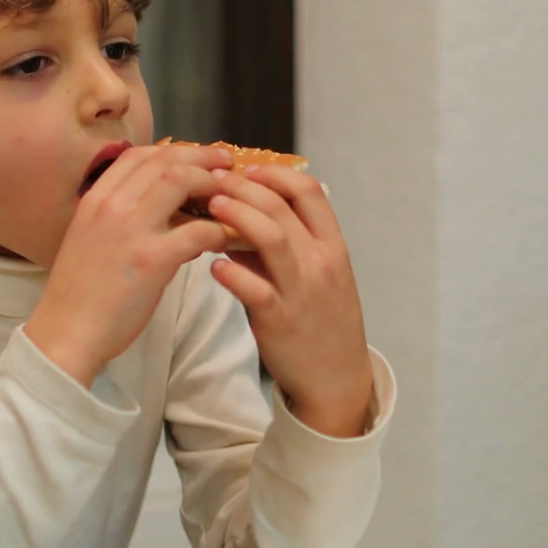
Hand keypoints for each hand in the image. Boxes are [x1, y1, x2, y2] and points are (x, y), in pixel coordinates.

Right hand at [27, 143, 232, 385]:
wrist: (67, 333)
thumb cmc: (80, 294)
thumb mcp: (89, 239)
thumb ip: (119, 218)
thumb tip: (165, 210)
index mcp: (94, 199)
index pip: (138, 155)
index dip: (173, 150)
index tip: (196, 157)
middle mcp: (111, 206)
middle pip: (165, 160)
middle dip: (201, 157)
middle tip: (226, 165)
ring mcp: (131, 230)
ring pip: (181, 180)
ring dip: (212, 184)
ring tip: (230, 197)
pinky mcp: (152, 259)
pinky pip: (197, 230)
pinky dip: (217, 230)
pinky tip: (222, 240)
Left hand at [206, 166, 372, 437]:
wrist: (336, 378)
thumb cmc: (322, 320)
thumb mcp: (319, 275)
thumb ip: (287, 244)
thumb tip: (242, 215)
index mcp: (333, 246)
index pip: (309, 191)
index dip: (275, 174)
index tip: (246, 170)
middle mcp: (321, 263)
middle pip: (282, 207)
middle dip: (243, 186)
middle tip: (213, 180)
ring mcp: (302, 291)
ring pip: (271, 238)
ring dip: (237, 216)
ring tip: (210, 205)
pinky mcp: (280, 321)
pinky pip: (254, 289)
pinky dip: (231, 272)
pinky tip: (213, 264)